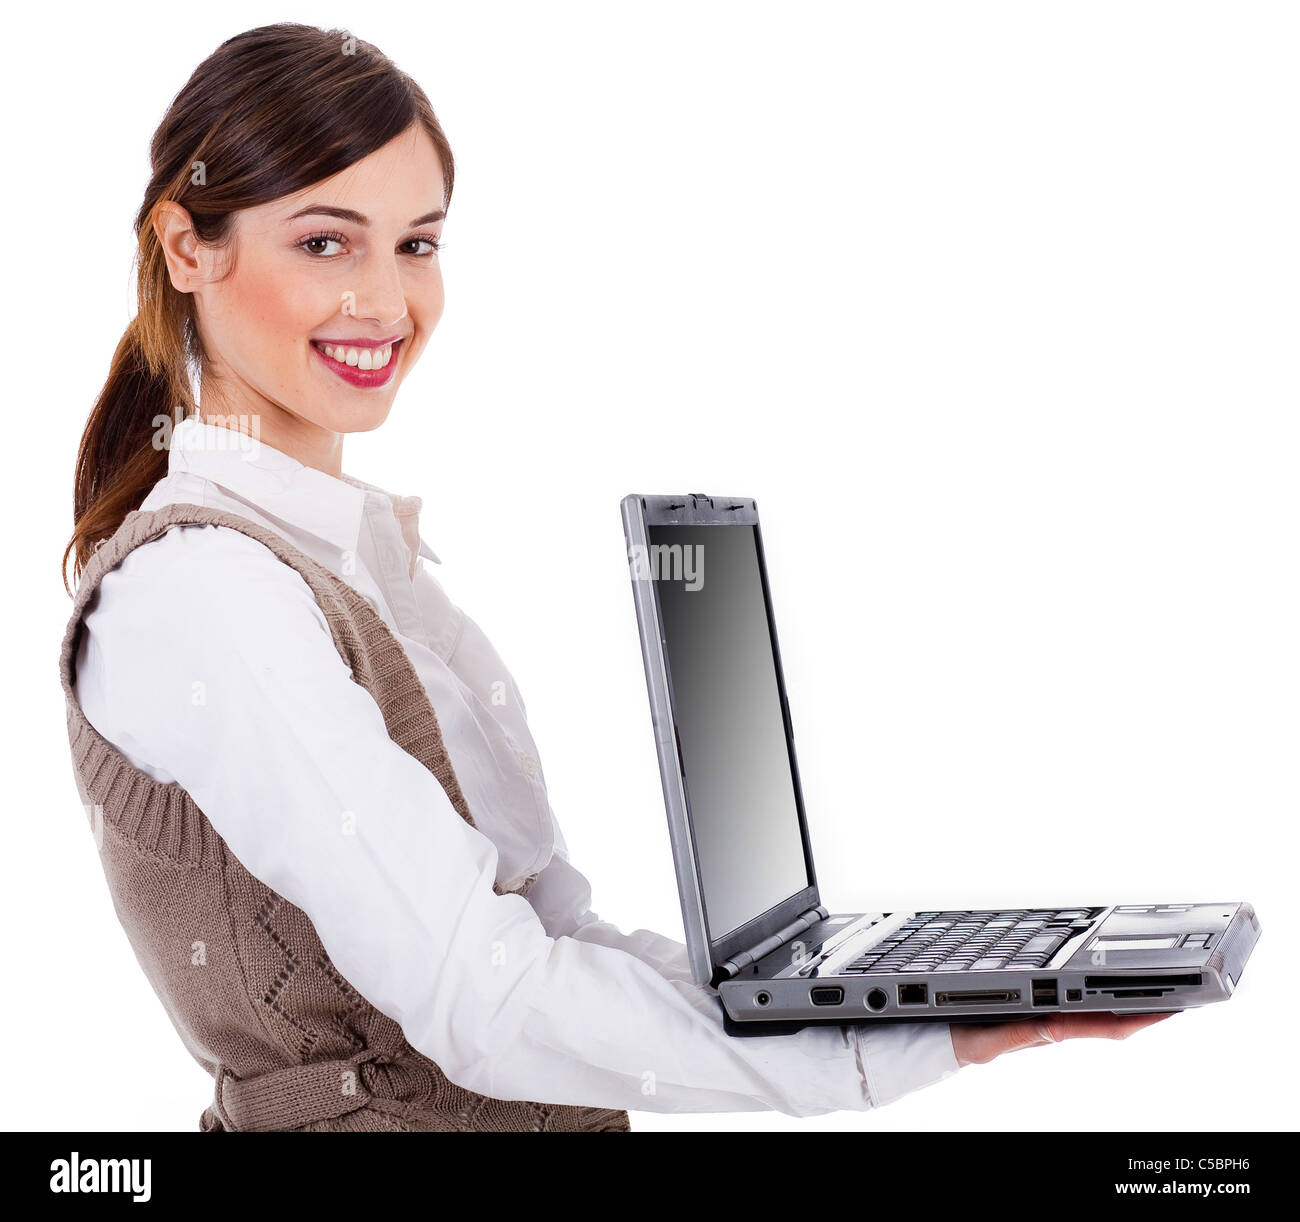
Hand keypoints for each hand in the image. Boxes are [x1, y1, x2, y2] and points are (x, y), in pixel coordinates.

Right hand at [950, 1010, 1175, 1066]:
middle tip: (1181, 996)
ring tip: (1153, 992)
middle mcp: (1052, 1025)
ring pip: (1095, 1013)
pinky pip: (1074, 1006)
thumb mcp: (987, 1040)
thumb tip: (1055, 1026)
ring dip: (1126, 1004)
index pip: (1106, 1027)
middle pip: (1109, 1020)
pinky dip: (1096, 998)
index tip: (1173, 1009)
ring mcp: (1044, 1019)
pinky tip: (1102, 993)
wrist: (936, 1044)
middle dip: (1145, 1009)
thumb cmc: (959, 1040)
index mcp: (1047, 1029)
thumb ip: (1020, 1034)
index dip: (1142, 1018)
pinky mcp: (1032, 1012)